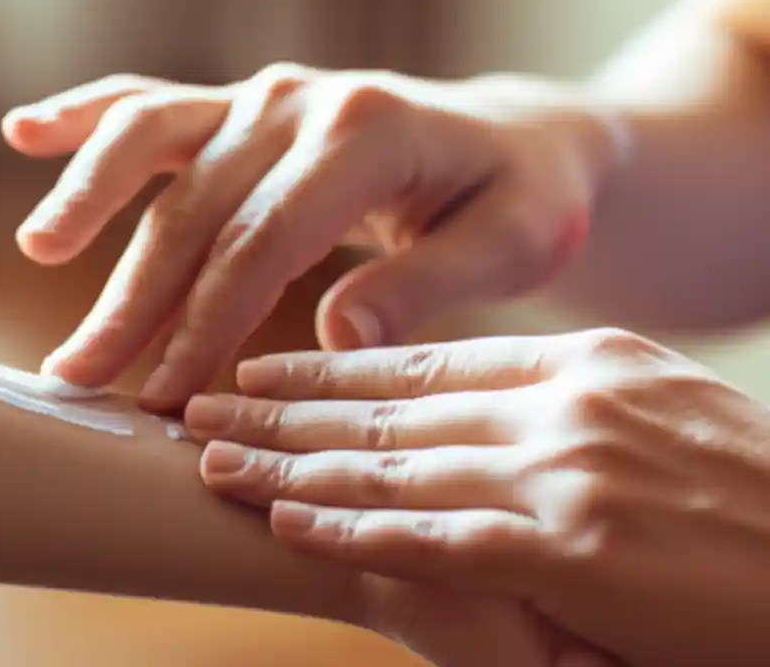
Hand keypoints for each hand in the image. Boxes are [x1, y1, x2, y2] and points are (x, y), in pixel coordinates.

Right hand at [2, 67, 624, 410]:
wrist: (515, 139)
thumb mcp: (513, 243)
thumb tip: (336, 334)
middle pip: (195, 205)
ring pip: (153, 138)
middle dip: (133, 296)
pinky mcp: (237, 107)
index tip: (166, 399)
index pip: (264, 241)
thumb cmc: (519, 201)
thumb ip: (429, 282)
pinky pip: (152, 103)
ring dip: (87, 198)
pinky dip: (85, 116)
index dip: (207, 323)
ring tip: (35, 255)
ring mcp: (261, 97)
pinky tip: (20, 132)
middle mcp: (300, 102)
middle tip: (78, 379)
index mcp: (368, 134)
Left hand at [185, 328, 769, 666]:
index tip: (259, 363)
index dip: (328, 366)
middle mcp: (560, 401)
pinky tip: (288, 520)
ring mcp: (564, 471)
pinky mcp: (572, 550)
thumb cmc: (754, 499)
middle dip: (280, 409)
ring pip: (391, 465)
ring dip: (289, 464)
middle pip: (386, 407)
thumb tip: (461, 418)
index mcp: (581, 361)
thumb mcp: (654, 414)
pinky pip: (434, 538)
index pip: (423, 360)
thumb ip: (555, 407)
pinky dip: (352, 530)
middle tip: (197, 402)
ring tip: (212, 458)